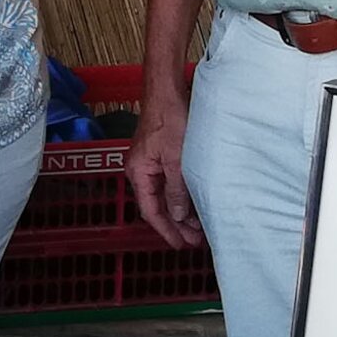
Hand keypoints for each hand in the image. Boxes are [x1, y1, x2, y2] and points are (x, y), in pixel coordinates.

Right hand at [125, 95, 205, 249]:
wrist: (167, 92)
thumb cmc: (169, 119)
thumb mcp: (177, 159)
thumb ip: (177, 189)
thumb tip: (178, 215)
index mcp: (139, 173)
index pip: (151, 211)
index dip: (166, 230)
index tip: (180, 244)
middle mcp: (140, 170)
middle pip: (156, 206)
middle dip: (175, 225)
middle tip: (194, 241)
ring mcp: (149, 163)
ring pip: (164, 195)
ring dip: (179, 211)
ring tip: (197, 226)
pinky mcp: (158, 156)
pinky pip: (167, 183)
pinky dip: (180, 196)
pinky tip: (193, 203)